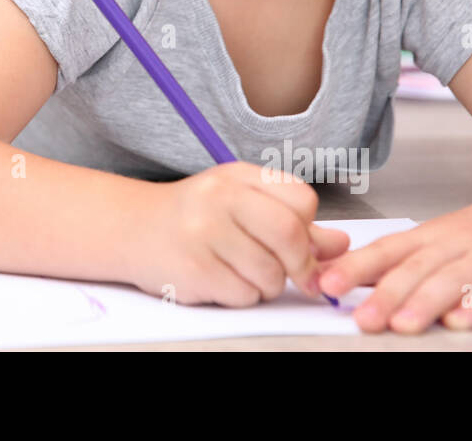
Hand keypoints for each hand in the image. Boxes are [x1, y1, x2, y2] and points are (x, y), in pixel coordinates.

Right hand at [126, 162, 350, 305]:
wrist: (130, 228)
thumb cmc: (194, 216)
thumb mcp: (240, 203)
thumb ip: (291, 221)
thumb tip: (340, 244)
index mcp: (237, 176)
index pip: (300, 199)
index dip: (309, 228)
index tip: (301, 243)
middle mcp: (219, 198)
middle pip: (289, 235)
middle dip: (300, 264)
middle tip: (295, 275)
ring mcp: (204, 234)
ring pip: (270, 274)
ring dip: (268, 284)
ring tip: (244, 271)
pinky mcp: (194, 270)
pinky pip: (244, 295)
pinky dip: (243, 295)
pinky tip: (222, 279)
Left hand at [318, 203, 471, 333]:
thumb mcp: (429, 243)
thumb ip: (385, 264)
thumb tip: (328, 278)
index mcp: (426, 237)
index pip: (386, 250)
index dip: (355, 268)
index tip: (327, 286)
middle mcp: (454, 245)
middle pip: (416, 269)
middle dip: (387, 294)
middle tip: (364, 320)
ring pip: (453, 280)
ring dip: (426, 303)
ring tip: (403, 326)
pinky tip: (460, 321)